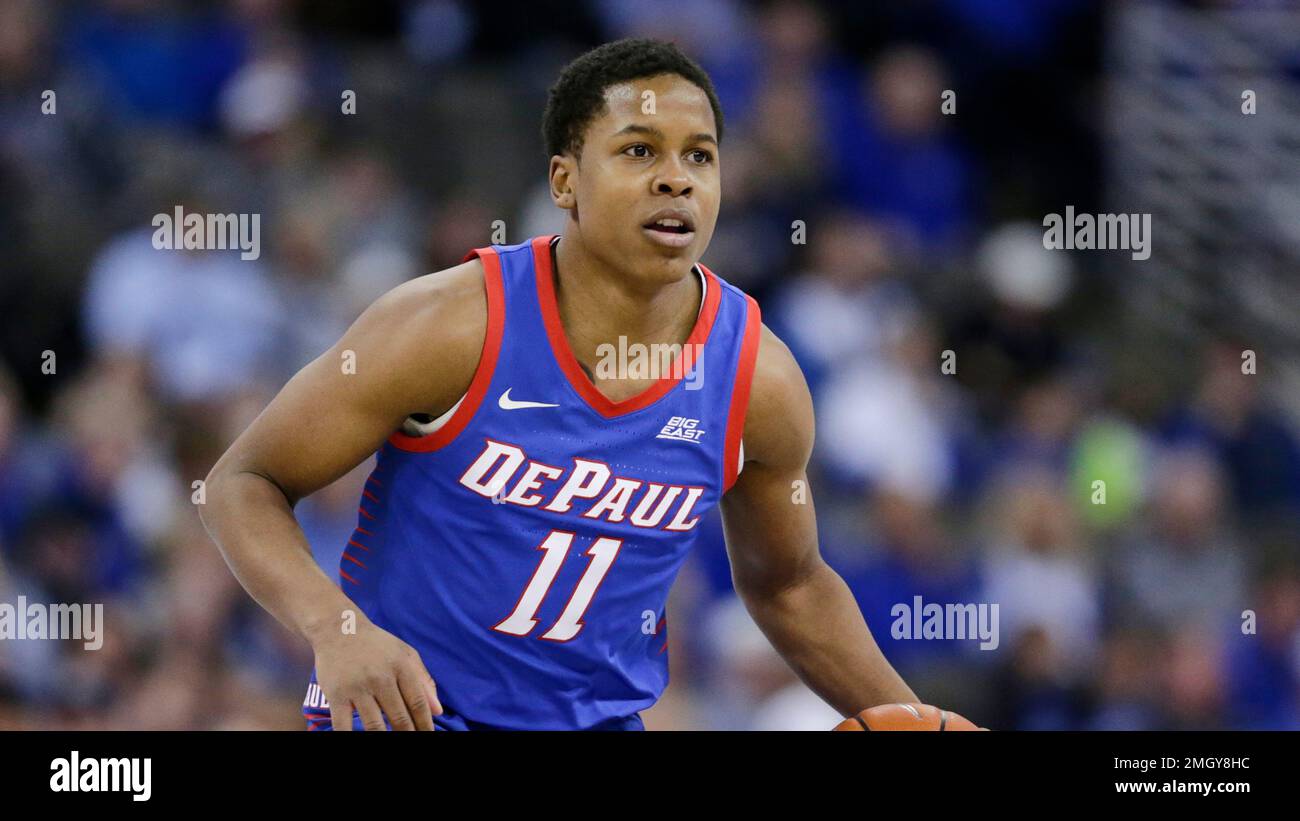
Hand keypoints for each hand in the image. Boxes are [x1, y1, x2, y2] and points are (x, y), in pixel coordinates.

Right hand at [312, 620, 442, 730]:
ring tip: (393, 744)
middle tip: (414, 743)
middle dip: (408, 734)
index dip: (425, 724)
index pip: (418, 702)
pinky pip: (343, 724)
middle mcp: (381, 677)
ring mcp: (357, 687)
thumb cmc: (377, 645)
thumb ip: (423, 681)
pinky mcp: (336, 695)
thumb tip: (438, 711)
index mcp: (401, 666)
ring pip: (374, 725)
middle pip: (399, 717)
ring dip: (385, 739)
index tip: (428, 736)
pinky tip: (358, 741)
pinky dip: (350, 736)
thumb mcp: (405, 654)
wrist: (338, 629)